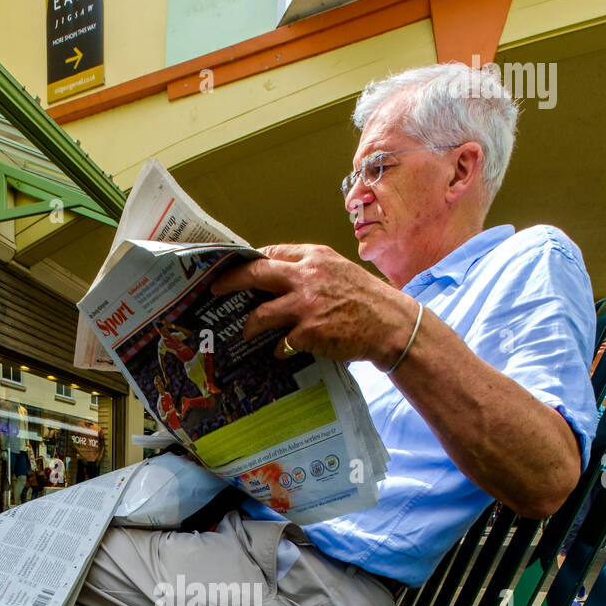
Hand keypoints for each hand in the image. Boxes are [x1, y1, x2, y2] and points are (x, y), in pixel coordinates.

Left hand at [211, 244, 413, 366]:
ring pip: (261, 314)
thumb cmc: (366, 300)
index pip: (272, 253)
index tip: (235, 269)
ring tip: (246, 332)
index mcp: (315, 258)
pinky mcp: (309, 332)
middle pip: (256, 274)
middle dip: (230, 282)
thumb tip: (278, 278)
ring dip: (249, 325)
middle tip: (215, 289)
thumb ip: (310, 271)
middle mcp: (307, 276)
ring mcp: (307, 305)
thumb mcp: (338, 272)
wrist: (391, 324)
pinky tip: (280, 352)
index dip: (250, 261)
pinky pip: (280, 343)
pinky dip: (277, 349)